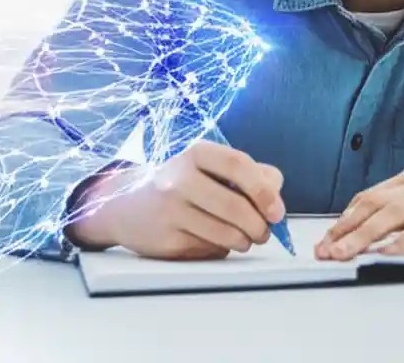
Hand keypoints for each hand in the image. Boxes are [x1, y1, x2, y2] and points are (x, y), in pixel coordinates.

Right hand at [66, 140, 285, 259]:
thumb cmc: (181, 185)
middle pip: (236, 206)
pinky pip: (209, 251)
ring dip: (244, 241)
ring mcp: (169, 210)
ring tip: (244, 238)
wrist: (126, 206)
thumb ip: (250, 174)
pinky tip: (212, 240)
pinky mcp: (165, 240)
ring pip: (226, 234)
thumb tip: (276, 198)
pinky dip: (220, 250)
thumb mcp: (210, 168)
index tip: (277, 212)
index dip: (264, 191)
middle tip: (264, 233)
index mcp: (196, 153)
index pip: (239, 165)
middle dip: (259, 226)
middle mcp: (178, 178)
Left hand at [315, 167, 403, 259]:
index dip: (343, 220)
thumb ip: (402, 213)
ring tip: (348, 252)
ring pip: (397, 213)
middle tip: (327, 250)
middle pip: (377, 204)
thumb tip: (361, 234)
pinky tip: (390, 252)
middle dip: (347, 229)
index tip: (324, 242)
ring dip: (367, 235)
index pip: (368, 197)